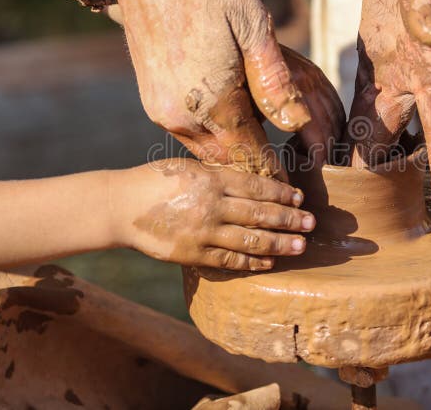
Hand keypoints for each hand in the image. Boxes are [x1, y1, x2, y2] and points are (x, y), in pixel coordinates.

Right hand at [106, 0, 337, 177]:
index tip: (293, 189)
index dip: (275, 175)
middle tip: (281, 173)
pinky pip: (188, 133)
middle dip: (254, 168)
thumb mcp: (254, 28)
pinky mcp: (152, 100)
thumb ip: (276, 82)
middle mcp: (182, 116)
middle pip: (228, 161)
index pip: (252, 158)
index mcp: (213, 102)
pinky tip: (228, 121)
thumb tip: (299, 125)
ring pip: (206, 150)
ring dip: (231, 152)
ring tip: (258, 148)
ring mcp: (162, 110)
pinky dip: (210, 136)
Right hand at [111, 159, 314, 270]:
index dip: (281, 193)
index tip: (299, 198)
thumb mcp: (189, 167)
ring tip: (300, 246)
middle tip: (311, 223)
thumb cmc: (154, 180)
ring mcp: (202, 232)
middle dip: (289, 219)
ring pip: (250, 241)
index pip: (256, 187)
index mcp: (211, 179)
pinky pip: (229, 261)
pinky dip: (252, 263)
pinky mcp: (192, 254)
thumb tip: (253, 183)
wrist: (119, 206)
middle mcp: (211, 205)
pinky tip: (269, 262)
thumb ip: (219, 176)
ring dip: (279, 244)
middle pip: (260, 214)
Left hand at [347, 0, 430, 219]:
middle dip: (388, 182)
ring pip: (374, 128)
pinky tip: (322, 148)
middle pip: (400, 142)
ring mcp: (393, 69)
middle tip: (366, 221)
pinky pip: (355, 101)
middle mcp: (415, 77)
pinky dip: (342, 126)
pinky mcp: (374, 56)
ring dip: (358, 160)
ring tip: (332, 195)